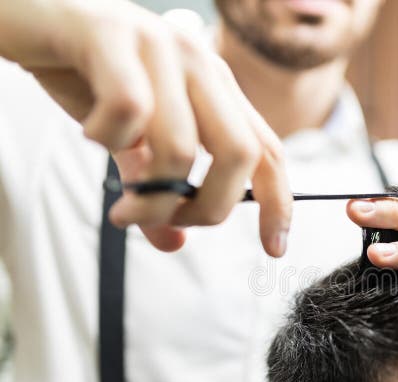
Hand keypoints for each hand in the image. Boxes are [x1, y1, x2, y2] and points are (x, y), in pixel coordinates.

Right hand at [0, 0, 290, 254]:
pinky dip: (108, 139)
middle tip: (168, 223)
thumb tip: (173, 242)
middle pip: (241, 153)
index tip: (275, 247)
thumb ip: (153, 187)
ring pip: (182, 145)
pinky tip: (90, 134)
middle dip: (209, 208)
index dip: (278, 202)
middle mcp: (200, 63)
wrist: (25, 12)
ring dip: (150, 195)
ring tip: (121, 207)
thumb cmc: (83, 72)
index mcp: (215, 88)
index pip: (268, 151)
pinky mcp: (110, 34)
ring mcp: (160, 45)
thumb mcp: (129, 140)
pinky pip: (128, 108)